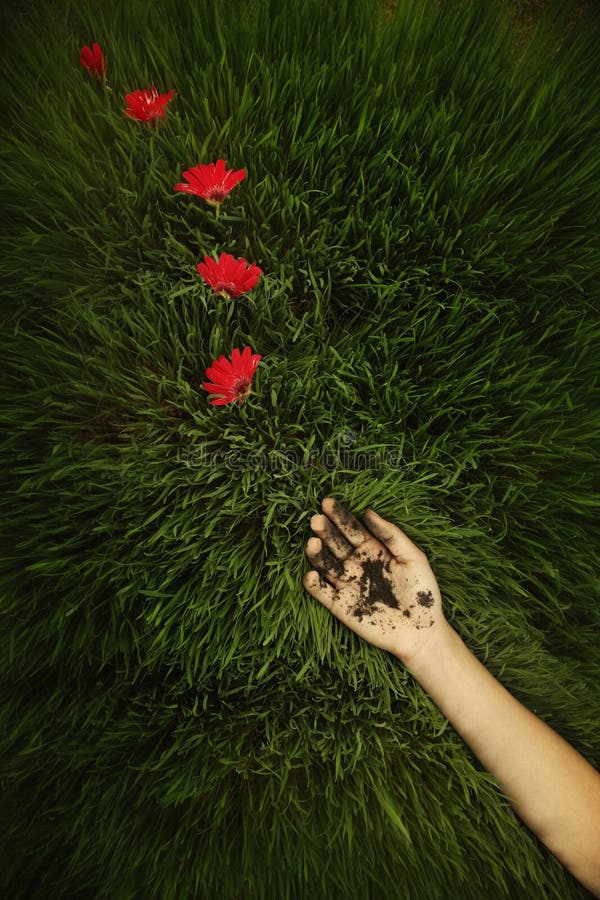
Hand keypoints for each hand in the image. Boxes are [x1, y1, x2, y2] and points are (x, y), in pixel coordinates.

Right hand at [302, 497, 448, 663]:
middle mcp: (356, 564)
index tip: (327, 502)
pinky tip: (311, 573)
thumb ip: (391, 535)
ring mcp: (347, 584)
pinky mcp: (340, 606)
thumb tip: (368, 512)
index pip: (352, 528)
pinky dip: (312, 583)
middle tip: (316, 520)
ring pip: (325, 564)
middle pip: (335, 543)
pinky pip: (321, 592)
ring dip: (316, 553)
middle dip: (325, 531)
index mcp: (373, 550)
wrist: (421, 632)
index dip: (339, 515)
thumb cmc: (422, 593)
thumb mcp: (412, 557)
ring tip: (313, 542)